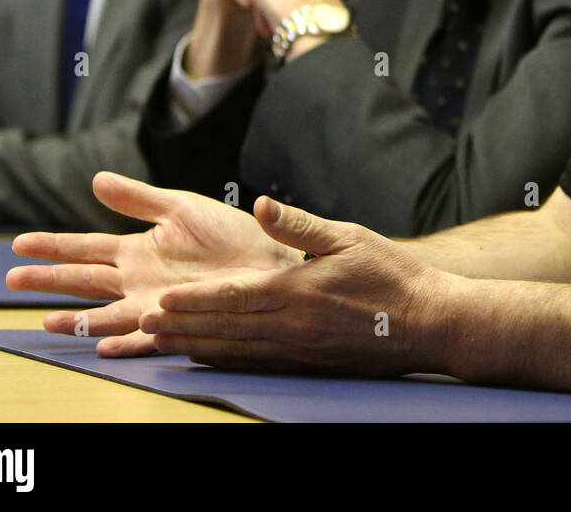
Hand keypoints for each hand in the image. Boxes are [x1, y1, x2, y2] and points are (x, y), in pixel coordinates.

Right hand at [7, 172, 302, 356]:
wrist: (272, 257)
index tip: (19, 244)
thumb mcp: (182, 207)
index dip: (54, 247)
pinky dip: (126, 341)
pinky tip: (103, 345)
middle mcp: (140, 279)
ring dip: (75, 318)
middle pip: (85, 280)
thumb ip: (139, 198)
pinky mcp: (179, 319)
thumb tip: (96, 179)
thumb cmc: (231, 232)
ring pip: (105, 312)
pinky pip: (147, 335)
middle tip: (11, 277)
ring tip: (45, 321)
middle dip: (49, 280)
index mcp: (139, 249)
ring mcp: (156, 302)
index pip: (86, 248)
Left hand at [139, 197, 458, 374]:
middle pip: (225, 328)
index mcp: (298, 292)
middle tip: (141, 323)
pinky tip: (208, 356)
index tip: (158, 299)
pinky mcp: (309, 364)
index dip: (193, 300)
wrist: (429, 322)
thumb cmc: (392, 274)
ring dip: (195, 344)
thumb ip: (300, 225)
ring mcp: (300, 350)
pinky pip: (257, 364)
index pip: (233, 297)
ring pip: (236, 350)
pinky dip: (226, 360)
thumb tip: (261, 205)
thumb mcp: (349, 236)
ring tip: (161, 341)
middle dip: (181, 325)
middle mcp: (293, 326)